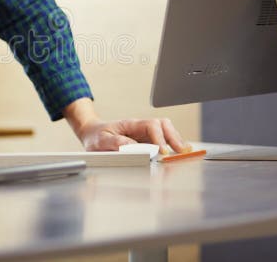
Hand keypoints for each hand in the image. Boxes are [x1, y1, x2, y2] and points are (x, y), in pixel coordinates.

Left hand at [76, 118, 190, 153]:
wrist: (92, 133)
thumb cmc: (96, 136)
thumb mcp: (101, 140)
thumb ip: (115, 143)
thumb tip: (131, 147)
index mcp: (130, 124)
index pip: (151, 126)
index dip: (159, 138)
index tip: (162, 152)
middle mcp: (140, 127)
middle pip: (163, 125)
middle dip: (174, 137)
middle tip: (181, 152)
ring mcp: (144, 133)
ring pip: (166, 131)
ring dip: (176, 141)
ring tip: (184, 153)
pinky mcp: (146, 141)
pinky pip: (163, 140)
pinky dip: (172, 145)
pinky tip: (179, 153)